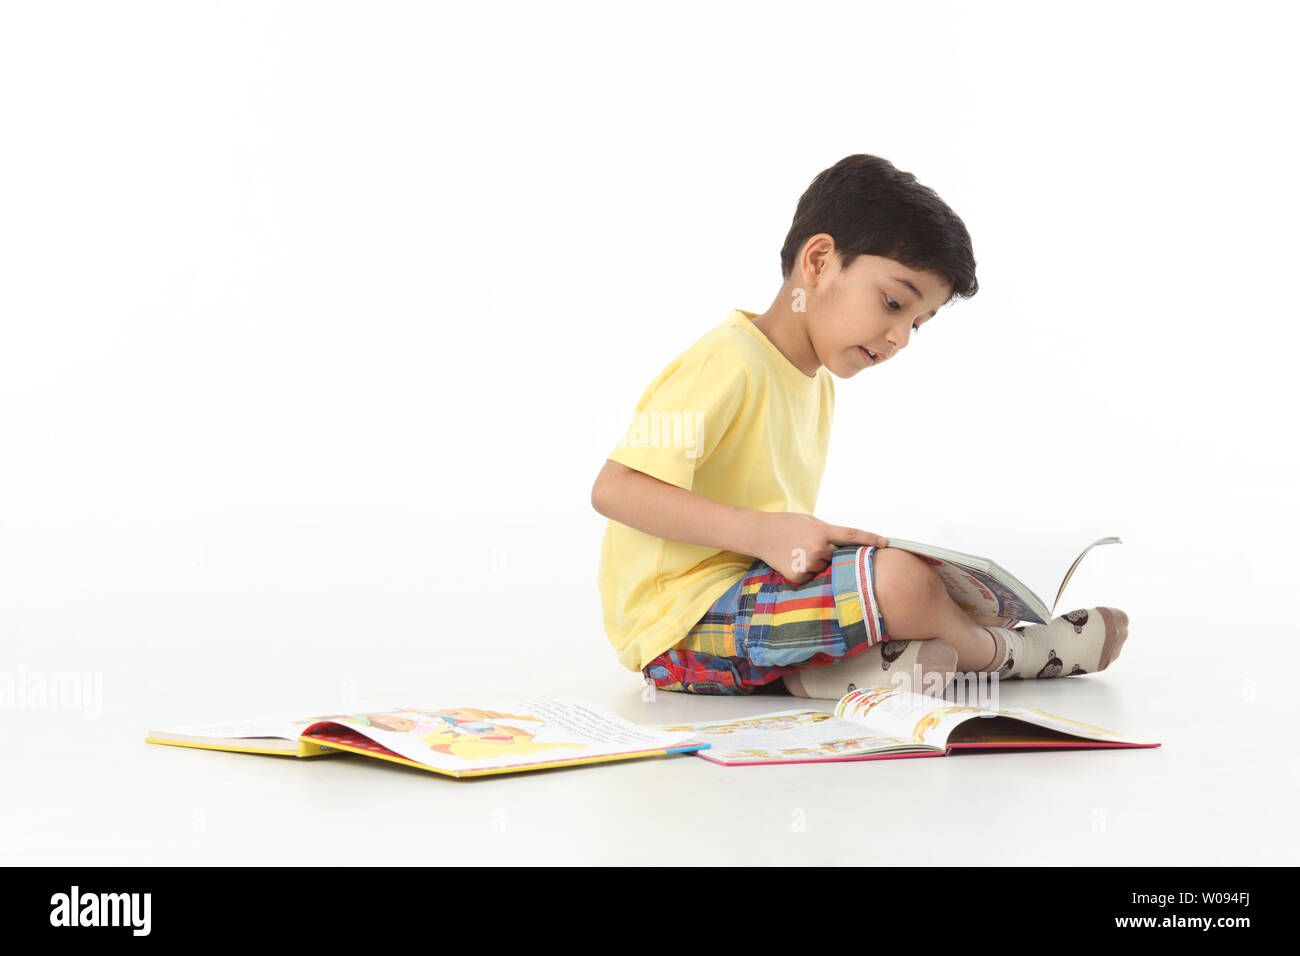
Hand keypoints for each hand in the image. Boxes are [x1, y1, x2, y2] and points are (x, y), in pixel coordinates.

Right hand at [751, 512, 888, 585]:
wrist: (760, 534)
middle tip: (818, 547)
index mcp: (822, 532)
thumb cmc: (786, 524)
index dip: (871, 539)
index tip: (885, 543)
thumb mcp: (811, 522)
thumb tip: (848, 545)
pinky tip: (794, 561)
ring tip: (800, 552)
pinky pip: (812, 578)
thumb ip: (829, 533)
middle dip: (835, 555)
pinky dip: (808, 572)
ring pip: (825, 569)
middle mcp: (817, 549)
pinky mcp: (798, 576)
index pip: (852, 536)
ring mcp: (807, 564)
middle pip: (840, 557)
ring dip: (820, 564)